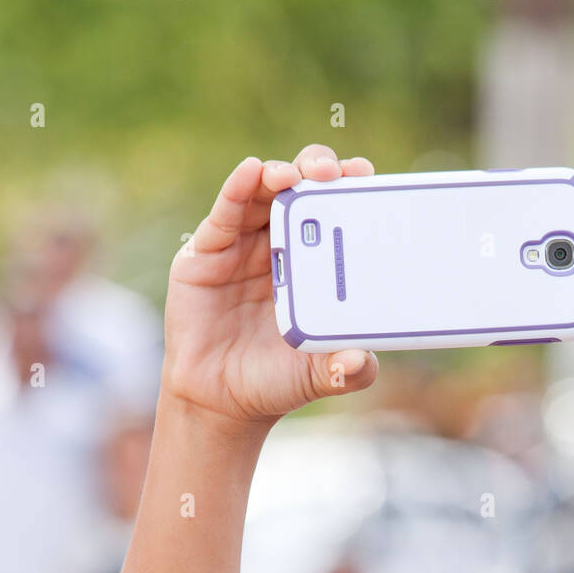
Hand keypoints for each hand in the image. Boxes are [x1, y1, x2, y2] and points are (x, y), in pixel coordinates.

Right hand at [162, 145, 378, 428]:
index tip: (366, 177)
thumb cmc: (276, 380)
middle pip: (302, 189)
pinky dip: (238, 188)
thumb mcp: (319, 376)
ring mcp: (244, 244)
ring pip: (264, 192)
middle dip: (318, 170)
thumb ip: (347, 371)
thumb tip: (361, 362)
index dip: (351, 189)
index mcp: (316, 265)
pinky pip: (226, 213)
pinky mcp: (208, 252)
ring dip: (280, 173)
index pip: (337, 214)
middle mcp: (282, 245)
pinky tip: (251, 173)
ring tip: (292, 175)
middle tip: (333, 174)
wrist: (222, 402)